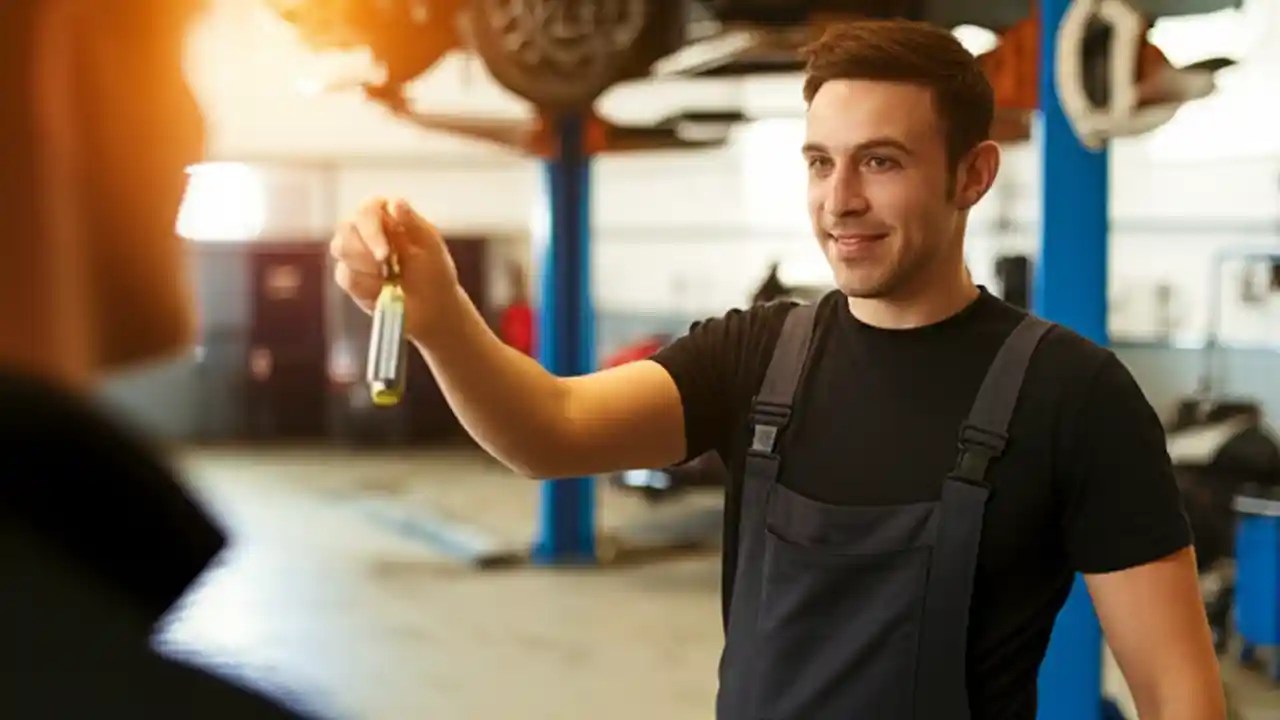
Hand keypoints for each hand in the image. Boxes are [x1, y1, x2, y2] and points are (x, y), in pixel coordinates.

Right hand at [330, 197, 461, 344]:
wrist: (431, 310)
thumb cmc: (434, 274)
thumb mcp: (431, 249)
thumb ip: (412, 225)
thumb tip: (395, 203)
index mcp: (389, 214)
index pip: (368, 209)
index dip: (371, 229)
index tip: (383, 255)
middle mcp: (367, 227)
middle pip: (346, 227)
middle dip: (364, 253)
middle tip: (386, 272)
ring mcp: (354, 250)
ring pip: (340, 248)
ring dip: (364, 269)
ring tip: (388, 281)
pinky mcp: (348, 274)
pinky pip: (343, 275)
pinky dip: (364, 287)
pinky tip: (380, 292)